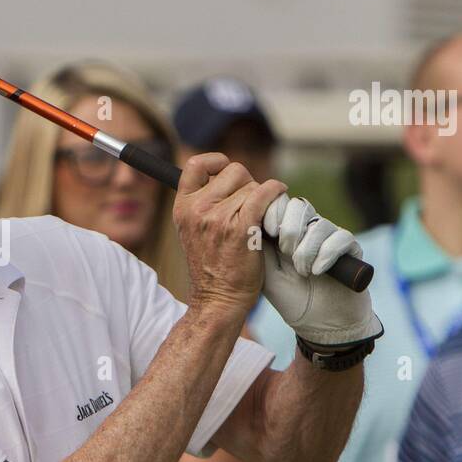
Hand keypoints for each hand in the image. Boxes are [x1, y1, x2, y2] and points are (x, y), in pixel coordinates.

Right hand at [173, 153, 288, 316]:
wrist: (217, 299)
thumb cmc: (211, 268)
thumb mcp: (193, 231)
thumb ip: (203, 205)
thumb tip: (229, 179)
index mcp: (182, 208)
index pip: (195, 165)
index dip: (216, 162)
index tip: (227, 170)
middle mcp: (197, 210)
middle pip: (234, 172)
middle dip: (247, 184)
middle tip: (251, 206)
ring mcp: (217, 219)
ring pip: (252, 186)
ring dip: (262, 197)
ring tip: (259, 219)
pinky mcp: (240, 229)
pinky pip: (263, 195)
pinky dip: (276, 191)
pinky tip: (279, 195)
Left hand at [260, 193, 382, 346]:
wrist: (320, 324)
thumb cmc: (290, 299)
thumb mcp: (266, 273)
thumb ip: (260, 247)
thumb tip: (250, 219)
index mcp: (287, 232)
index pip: (282, 204)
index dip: (275, 210)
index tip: (269, 229)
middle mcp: (309, 231)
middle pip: (301, 207)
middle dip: (291, 229)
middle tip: (286, 253)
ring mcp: (331, 238)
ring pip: (320, 225)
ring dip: (307, 249)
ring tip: (303, 272)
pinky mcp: (351, 250)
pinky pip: (341, 238)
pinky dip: (327, 255)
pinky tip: (317, 272)